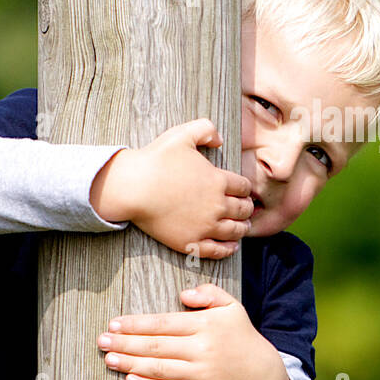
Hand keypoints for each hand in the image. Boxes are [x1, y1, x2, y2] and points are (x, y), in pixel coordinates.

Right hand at [90, 118, 252, 258]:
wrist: (133, 188)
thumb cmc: (155, 160)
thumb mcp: (182, 134)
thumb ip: (205, 129)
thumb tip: (219, 140)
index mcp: (218, 181)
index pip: (244, 187)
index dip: (245, 188)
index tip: (242, 191)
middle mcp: (217, 205)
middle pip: (243, 210)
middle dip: (246, 208)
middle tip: (245, 208)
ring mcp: (205, 226)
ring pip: (235, 231)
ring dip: (242, 228)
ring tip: (243, 227)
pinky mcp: (191, 242)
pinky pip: (217, 250)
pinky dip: (228, 249)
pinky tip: (231, 246)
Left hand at [97, 283, 286, 379]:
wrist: (263, 374)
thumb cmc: (241, 336)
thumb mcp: (231, 306)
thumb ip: (208, 293)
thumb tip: (182, 294)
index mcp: (206, 326)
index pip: (163, 324)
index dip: (136, 324)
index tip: (114, 324)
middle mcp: (202, 350)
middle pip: (155, 347)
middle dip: (125, 344)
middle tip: (101, 341)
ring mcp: (202, 375)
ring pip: (159, 369)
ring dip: (130, 365)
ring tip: (109, 360)